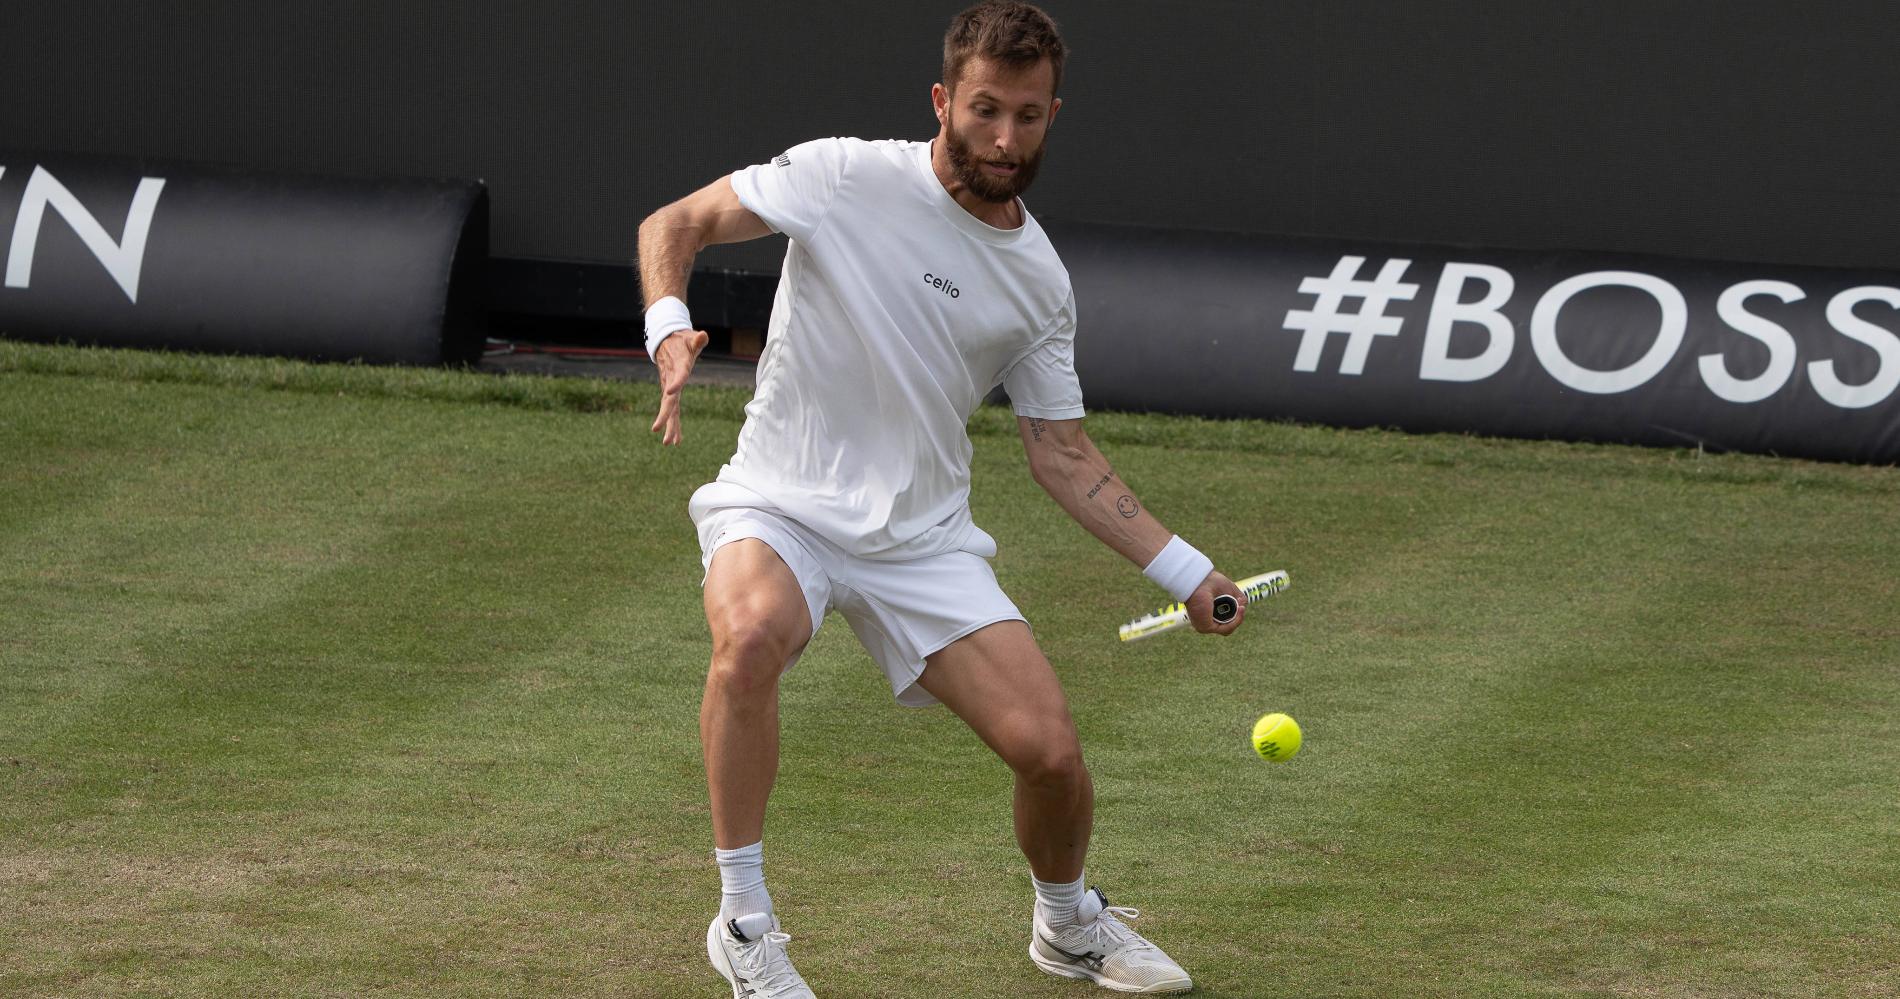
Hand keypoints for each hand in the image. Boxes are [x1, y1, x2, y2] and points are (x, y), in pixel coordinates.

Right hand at [650, 329, 709, 444]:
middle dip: (665, 416)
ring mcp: (669, 387)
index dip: (675, 382)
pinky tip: (676, 440)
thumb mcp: (690, 338)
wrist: (665, 341)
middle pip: (668, 400)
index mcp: (678, 367)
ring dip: (670, 426)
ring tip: (669, 443)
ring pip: (669, 409)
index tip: (670, 392)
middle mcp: (671, 380)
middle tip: (658, 431)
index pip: (678, 376)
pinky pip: (672, 410)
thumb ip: (697, 339)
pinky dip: (674, 424)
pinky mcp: (669, 392)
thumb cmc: (681, 340)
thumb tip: (703, 335)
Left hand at [1185, 571, 1245, 635]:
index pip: (1224, 621)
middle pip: (1226, 627)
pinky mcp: (1205, 627)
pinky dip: (1235, 621)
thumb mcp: (1230, 590)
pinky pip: (1226, 629)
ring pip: (1227, 629)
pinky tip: (1240, 610)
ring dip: (1238, 619)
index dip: (1235, 615)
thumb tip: (1242, 607)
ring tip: (1241, 607)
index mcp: (1206, 613)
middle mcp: (1204, 621)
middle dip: (1237, 617)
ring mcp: (1204, 625)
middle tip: (1241, 606)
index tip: (1240, 604)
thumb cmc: (1210, 582)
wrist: (1200, 580)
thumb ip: (1238, 600)